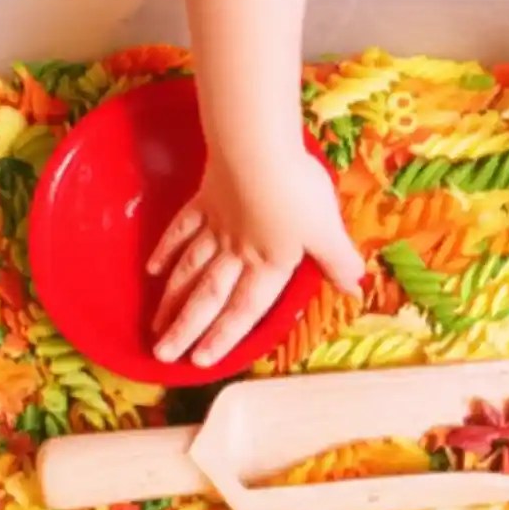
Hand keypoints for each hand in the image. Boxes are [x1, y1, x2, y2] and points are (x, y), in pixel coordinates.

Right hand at [147, 150, 363, 366]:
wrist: (257, 148)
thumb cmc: (297, 190)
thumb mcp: (328, 229)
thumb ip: (338, 261)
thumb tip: (355, 290)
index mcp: (270, 263)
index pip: (246, 309)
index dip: (225, 336)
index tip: (201, 361)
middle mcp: (237, 253)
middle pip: (208, 296)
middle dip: (186, 328)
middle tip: (163, 354)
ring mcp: (216, 227)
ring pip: (190, 270)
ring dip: (172, 299)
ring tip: (155, 325)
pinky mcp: (204, 199)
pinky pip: (181, 229)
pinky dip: (167, 249)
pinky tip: (153, 269)